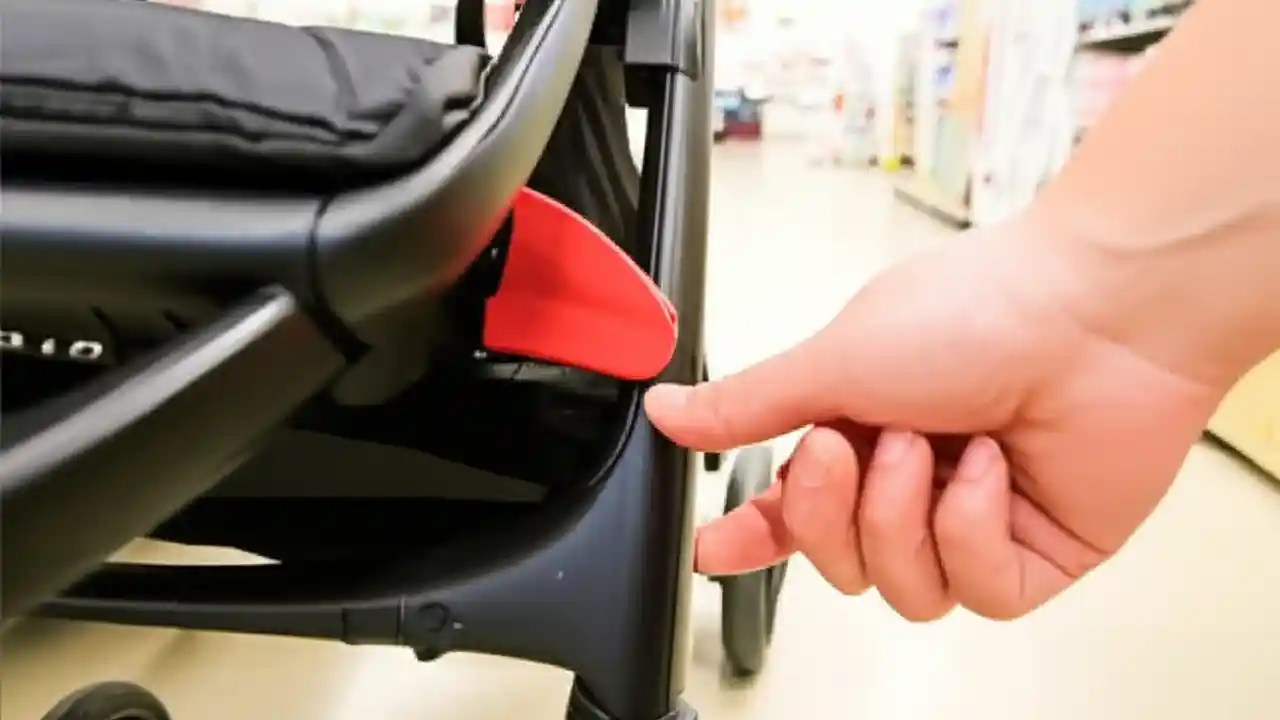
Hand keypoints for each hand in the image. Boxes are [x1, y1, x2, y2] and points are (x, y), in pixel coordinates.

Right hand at [645, 223, 1226, 620]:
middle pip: (839, 560)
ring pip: (902, 587)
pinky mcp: (1033, 553)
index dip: (751, 534)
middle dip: (832, 512)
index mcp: (860, 429)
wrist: (1100, 311)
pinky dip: (969, 529)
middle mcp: (913, 479)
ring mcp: (974, 518)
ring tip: (933, 447)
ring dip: (901, 514)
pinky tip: (991, 471)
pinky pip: (974, 591)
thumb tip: (668, 410)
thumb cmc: (976, 311)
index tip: (712, 549)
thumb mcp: (835, 358)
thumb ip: (748, 404)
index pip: (792, 507)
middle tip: (847, 448)